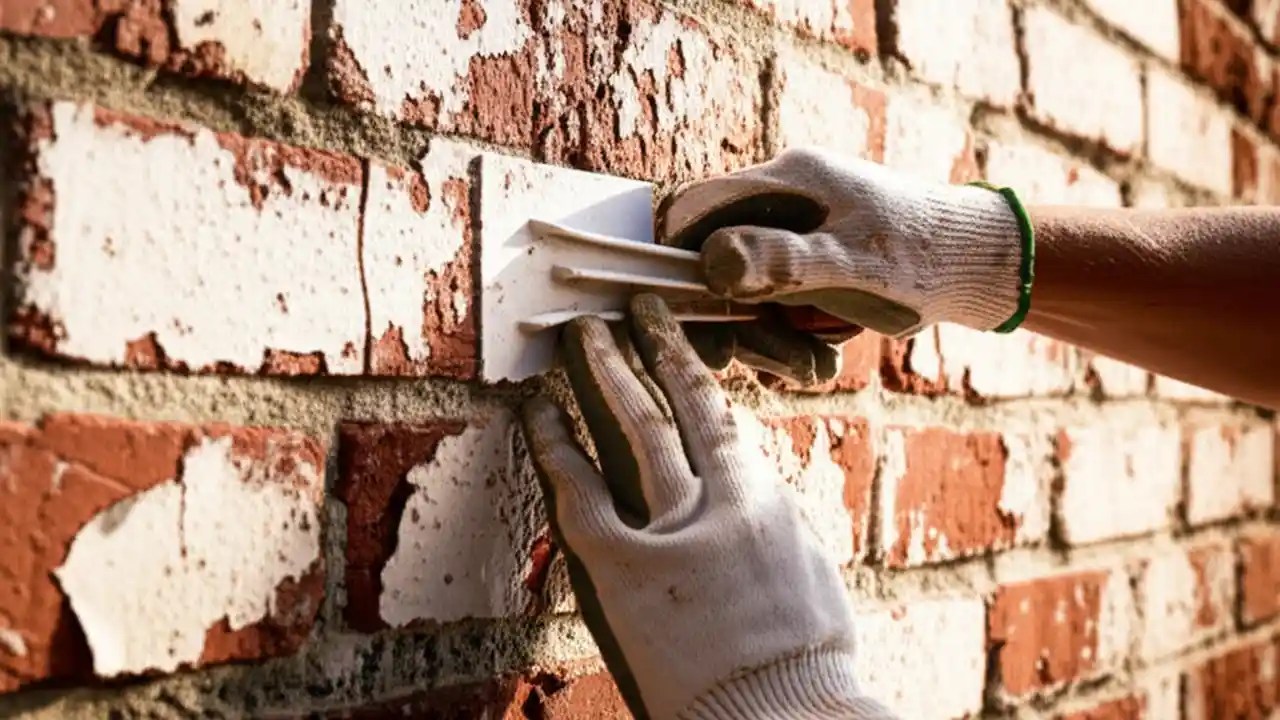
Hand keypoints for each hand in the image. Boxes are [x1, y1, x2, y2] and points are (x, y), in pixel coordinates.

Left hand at [520, 294, 895, 719]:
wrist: (778, 718)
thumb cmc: (801, 662)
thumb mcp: (807, 571)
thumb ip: (772, 515)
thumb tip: (751, 481)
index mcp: (761, 501)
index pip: (714, 411)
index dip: (682, 359)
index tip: (661, 323)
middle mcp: (713, 502)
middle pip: (667, 405)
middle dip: (639, 348)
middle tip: (613, 311)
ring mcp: (664, 533)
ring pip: (628, 430)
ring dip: (599, 375)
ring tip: (577, 338)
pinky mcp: (617, 572)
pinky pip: (578, 495)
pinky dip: (555, 447)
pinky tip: (537, 413)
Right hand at [657, 147, 1027, 375]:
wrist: (982, 266)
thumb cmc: (924, 256)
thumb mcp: (854, 263)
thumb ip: (784, 261)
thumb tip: (712, 262)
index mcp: (786, 180)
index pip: (694, 207)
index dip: (674, 258)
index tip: (683, 313)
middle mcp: (782, 202)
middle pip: (716, 262)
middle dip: (738, 322)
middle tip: (774, 363)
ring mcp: (795, 235)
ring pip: (745, 294)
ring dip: (769, 341)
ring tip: (813, 368)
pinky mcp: (808, 265)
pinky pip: (774, 306)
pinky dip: (788, 341)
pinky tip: (816, 363)